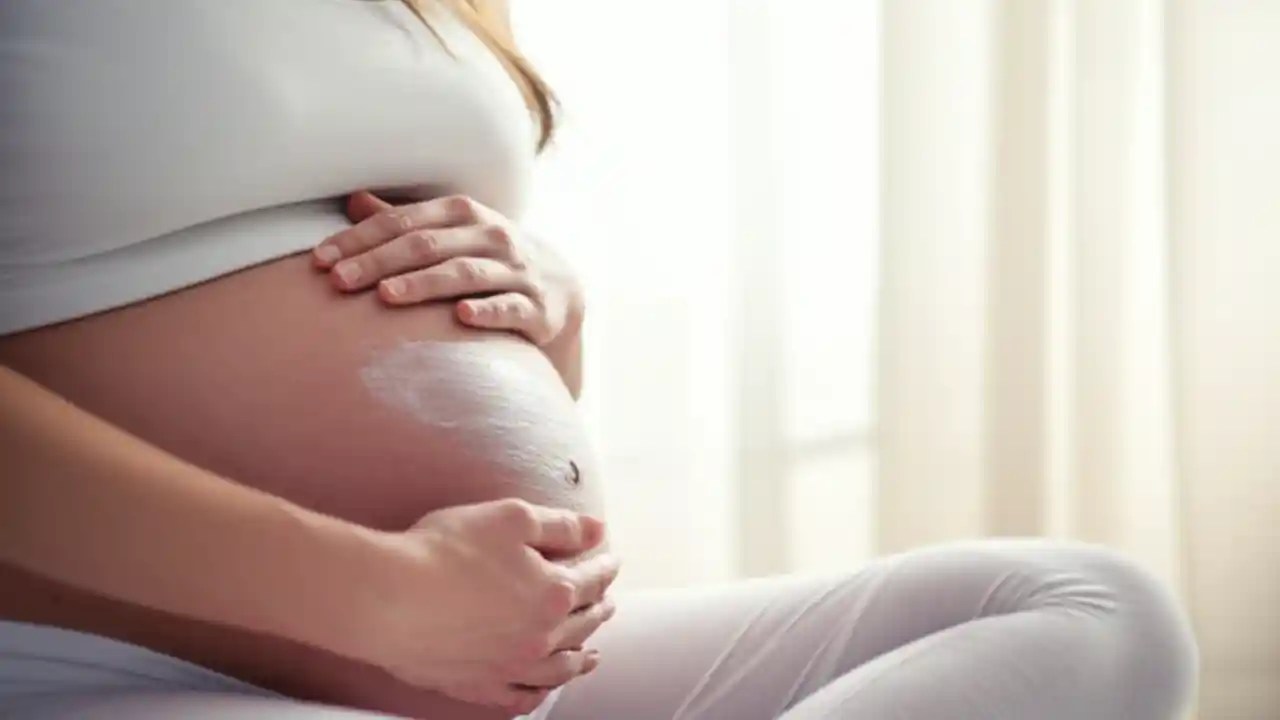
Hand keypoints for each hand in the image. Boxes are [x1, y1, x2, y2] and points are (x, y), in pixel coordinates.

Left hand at [313, 191, 584, 346]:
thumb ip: (405, 221)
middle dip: (379, 262)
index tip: (320, 259)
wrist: (561, 288)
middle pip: (428, 246)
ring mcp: (516, 271)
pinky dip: (486, 311)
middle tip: (338, 281)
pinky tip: (461, 317)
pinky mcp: (536, 308)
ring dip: (423, 284)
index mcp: (463, 213)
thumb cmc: (489, 258)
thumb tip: (352, 200)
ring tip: (386, 296)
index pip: (403, 222)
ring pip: (465, 274)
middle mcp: (492, 236)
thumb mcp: (451, 233)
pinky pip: (509, 308)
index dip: (360, 238)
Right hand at [358, 499, 619, 714]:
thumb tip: (597, 530)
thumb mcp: (512, 517)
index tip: (610, 559)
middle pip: (582, 623)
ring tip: (590, 652)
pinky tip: (541, 689)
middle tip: (605, 600)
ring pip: (560, 668)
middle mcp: (541, 636)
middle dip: (599, 608)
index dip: (605, 565)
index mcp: (554, 593)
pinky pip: (521, 699)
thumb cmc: (446, 550)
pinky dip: (539, 694)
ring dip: (581, 657)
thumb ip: (560, 525)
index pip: (593, 578)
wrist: (390, 597)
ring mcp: (511, 667)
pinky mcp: (478, 686)